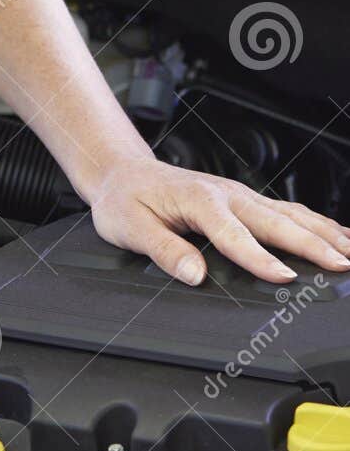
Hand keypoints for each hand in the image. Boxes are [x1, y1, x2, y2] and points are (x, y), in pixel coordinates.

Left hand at [84, 154, 349, 284]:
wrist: (123, 173)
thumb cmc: (126, 199)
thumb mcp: (130, 227)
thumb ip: (163, 249)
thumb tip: (193, 273)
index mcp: (200, 200)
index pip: (235, 235)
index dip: (260, 259)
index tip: (285, 278)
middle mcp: (227, 194)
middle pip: (276, 221)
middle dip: (313, 244)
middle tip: (342, 265)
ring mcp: (240, 194)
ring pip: (291, 213)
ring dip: (324, 232)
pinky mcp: (245, 199)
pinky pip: (287, 209)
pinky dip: (316, 222)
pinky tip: (337, 235)